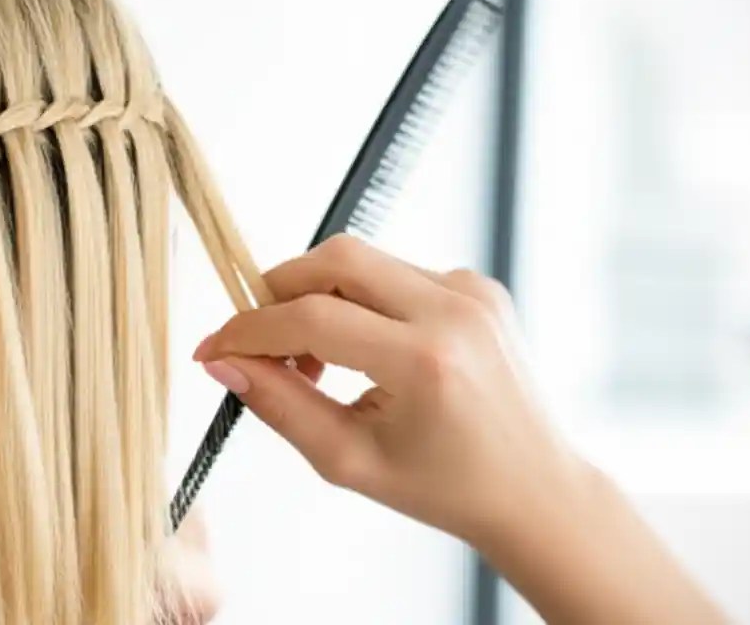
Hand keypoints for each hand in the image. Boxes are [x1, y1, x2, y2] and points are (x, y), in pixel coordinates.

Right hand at [192, 235, 725, 623]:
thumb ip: (280, 406)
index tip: (213, 349)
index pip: (311, 319)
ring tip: (316, 362)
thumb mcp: (349, 461)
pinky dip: (362, 303)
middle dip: (278, 291)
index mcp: (426, 362)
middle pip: (335, 259)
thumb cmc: (445, 486)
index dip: (248, 330)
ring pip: (362, 261)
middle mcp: (455, 311)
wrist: (535, 489)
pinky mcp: (478, 286)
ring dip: (319, 299)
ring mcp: (472, 291)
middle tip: (259, 341)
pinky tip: (366, 353)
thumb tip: (223, 364)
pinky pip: (396, 273)